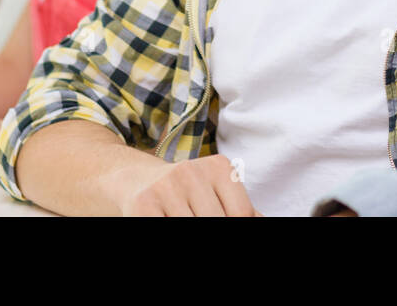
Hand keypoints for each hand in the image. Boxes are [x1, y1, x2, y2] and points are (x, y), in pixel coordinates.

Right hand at [111, 153, 260, 215]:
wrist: (135, 181)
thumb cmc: (185, 192)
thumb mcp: (215, 191)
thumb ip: (240, 207)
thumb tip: (261, 219)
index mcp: (218, 167)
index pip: (241, 213)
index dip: (238, 226)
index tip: (225, 221)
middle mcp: (192, 171)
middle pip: (218, 222)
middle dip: (215, 229)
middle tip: (199, 218)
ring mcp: (167, 187)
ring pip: (193, 226)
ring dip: (190, 228)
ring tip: (185, 217)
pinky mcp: (144, 204)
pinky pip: (167, 228)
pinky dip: (171, 229)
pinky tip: (168, 219)